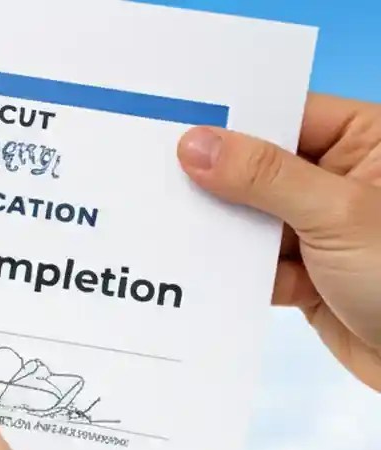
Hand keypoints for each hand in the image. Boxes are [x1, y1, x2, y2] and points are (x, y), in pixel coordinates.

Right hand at [178, 93, 380, 390]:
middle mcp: (343, 178)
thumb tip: (197, 146)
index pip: (286, 115)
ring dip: (217, 229)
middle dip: (213, 178)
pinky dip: (228, 271)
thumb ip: (264, 177)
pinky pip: (253, 264)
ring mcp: (322, 228)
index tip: (171, 127)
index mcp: (368, 141)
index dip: (231, 122)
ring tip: (162, 224)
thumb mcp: (337, 214)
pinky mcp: (307, 274)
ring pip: (251, 218)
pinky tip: (189, 269)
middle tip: (151, 176)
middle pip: (260, 166)